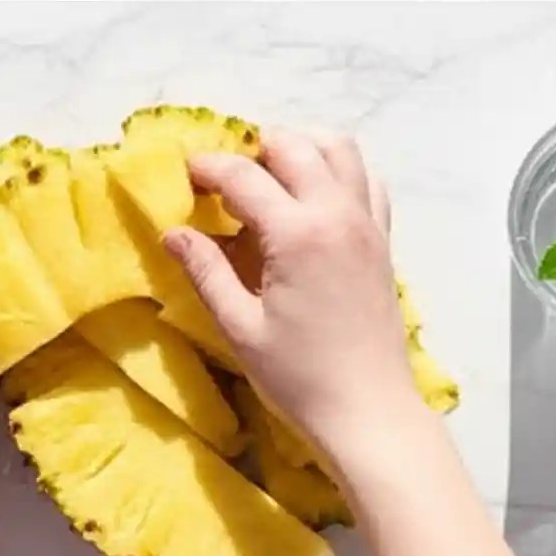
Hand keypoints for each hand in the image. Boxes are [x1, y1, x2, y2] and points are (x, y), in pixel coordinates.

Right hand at [165, 130, 420, 463]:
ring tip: (269, 177)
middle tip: (225, 180)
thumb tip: (173, 232)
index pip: (244, 175)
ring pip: (339, 148)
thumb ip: (206, 272)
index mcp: (298, 234)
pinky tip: (312, 200)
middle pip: (295, 144)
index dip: (208, 168)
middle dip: (253, 149)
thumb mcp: (240, 328)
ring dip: (300, 148)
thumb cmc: (299, 377)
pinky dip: (338, 172)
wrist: (368, 410)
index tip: (184, 175)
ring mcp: (367, 223)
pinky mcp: (383, 240)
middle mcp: (338, 214)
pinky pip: (366, 180)